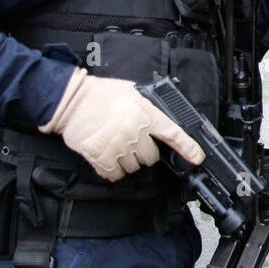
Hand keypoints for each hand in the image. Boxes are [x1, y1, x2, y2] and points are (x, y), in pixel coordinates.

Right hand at [39, 69, 205, 181]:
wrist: (71, 101)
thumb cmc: (100, 94)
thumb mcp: (132, 92)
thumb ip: (147, 107)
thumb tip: (160, 117)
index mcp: (146, 115)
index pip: (173, 134)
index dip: (188, 148)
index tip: (197, 157)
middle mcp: (135, 133)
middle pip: (151, 157)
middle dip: (144, 152)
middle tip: (132, 141)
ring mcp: (118, 147)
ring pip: (134, 168)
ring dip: (128, 161)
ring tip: (117, 146)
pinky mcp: (101, 158)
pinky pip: (115, 174)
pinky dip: (112, 169)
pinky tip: (107, 156)